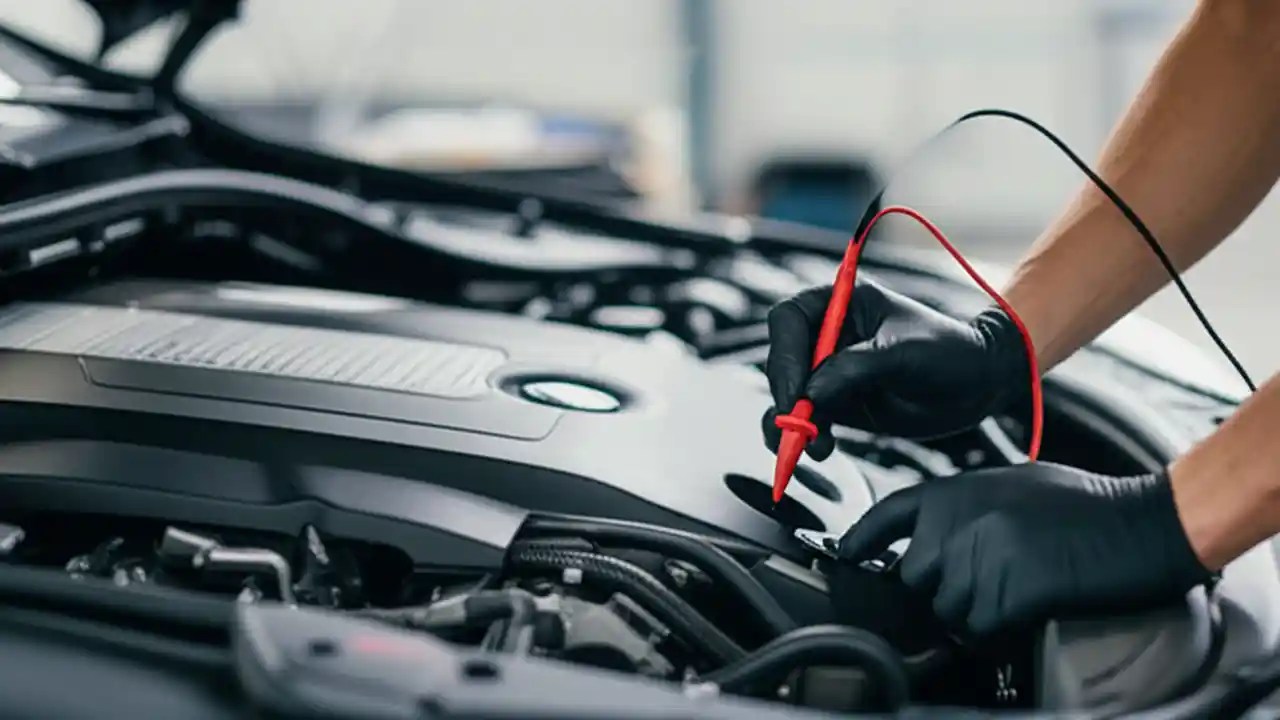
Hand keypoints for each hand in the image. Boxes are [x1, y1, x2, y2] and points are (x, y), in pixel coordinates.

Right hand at [762, 280, 1028, 459]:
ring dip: (790, 424)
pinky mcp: (837, 403)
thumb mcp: (905, 353)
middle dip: (786, 396)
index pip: (789, 319)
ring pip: (787, 395)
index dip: (785, 354)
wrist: (980, 384)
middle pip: (782, 361)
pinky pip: (804, 420)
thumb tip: (810, 394)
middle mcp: (827, 334)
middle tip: (799, 426)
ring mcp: (829, 370)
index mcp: (840, 302)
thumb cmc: (949, 351)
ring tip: (812, 448)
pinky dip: (803, 437)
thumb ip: (856, 368)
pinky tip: (819, 450)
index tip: (797, 391)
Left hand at [835, 463, 1209, 635]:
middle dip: (937, 588)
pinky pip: (975, 628)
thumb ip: (966, 507)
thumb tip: (933, 532)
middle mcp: (960, 519)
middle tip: (978, 584)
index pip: (887, 514)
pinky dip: (990, 631)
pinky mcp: (1009, 590)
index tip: (846, 556)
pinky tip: (1017, 612)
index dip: (860, 539)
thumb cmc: (1087, 504)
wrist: (1143, 523)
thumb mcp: (1013, 485)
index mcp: (958, 490)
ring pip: (944, 606)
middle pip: (912, 575)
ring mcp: (983, 554)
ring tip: (1008, 593)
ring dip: (968, 612)